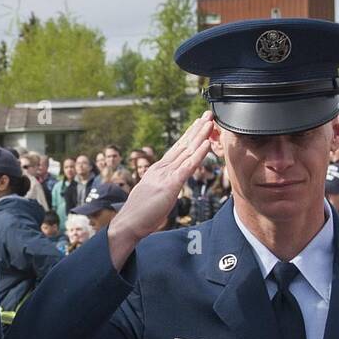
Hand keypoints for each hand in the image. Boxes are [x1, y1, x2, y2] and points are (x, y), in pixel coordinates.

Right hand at [106, 110, 214, 267]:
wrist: (128, 224)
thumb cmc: (140, 214)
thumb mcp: (154, 194)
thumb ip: (163, 185)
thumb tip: (170, 185)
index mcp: (158, 170)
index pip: (177, 149)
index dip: (189, 136)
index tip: (198, 124)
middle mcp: (162, 168)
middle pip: (183, 145)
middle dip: (197, 129)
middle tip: (208, 114)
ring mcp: (165, 175)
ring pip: (187, 151)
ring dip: (200, 136)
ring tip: (210, 122)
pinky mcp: (170, 185)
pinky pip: (187, 167)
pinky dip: (198, 154)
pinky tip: (206, 144)